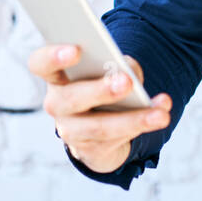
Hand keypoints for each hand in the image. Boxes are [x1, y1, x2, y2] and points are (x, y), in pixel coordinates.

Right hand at [28, 45, 172, 173]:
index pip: (41, 63)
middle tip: (125, 82)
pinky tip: (160, 115)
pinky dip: (141, 126)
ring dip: (133, 119)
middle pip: (71, 98)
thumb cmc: (101, 84)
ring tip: (159, 113)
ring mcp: (71, 131)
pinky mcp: (90, 151)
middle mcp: (57, 104)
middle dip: (100, 90)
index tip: (76, 50)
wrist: (100, 128)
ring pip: (99, 126)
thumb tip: (130, 74)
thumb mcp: (108, 69)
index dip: (54, 57)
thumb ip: (117, 64)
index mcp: (55, 76)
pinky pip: (116, 140)